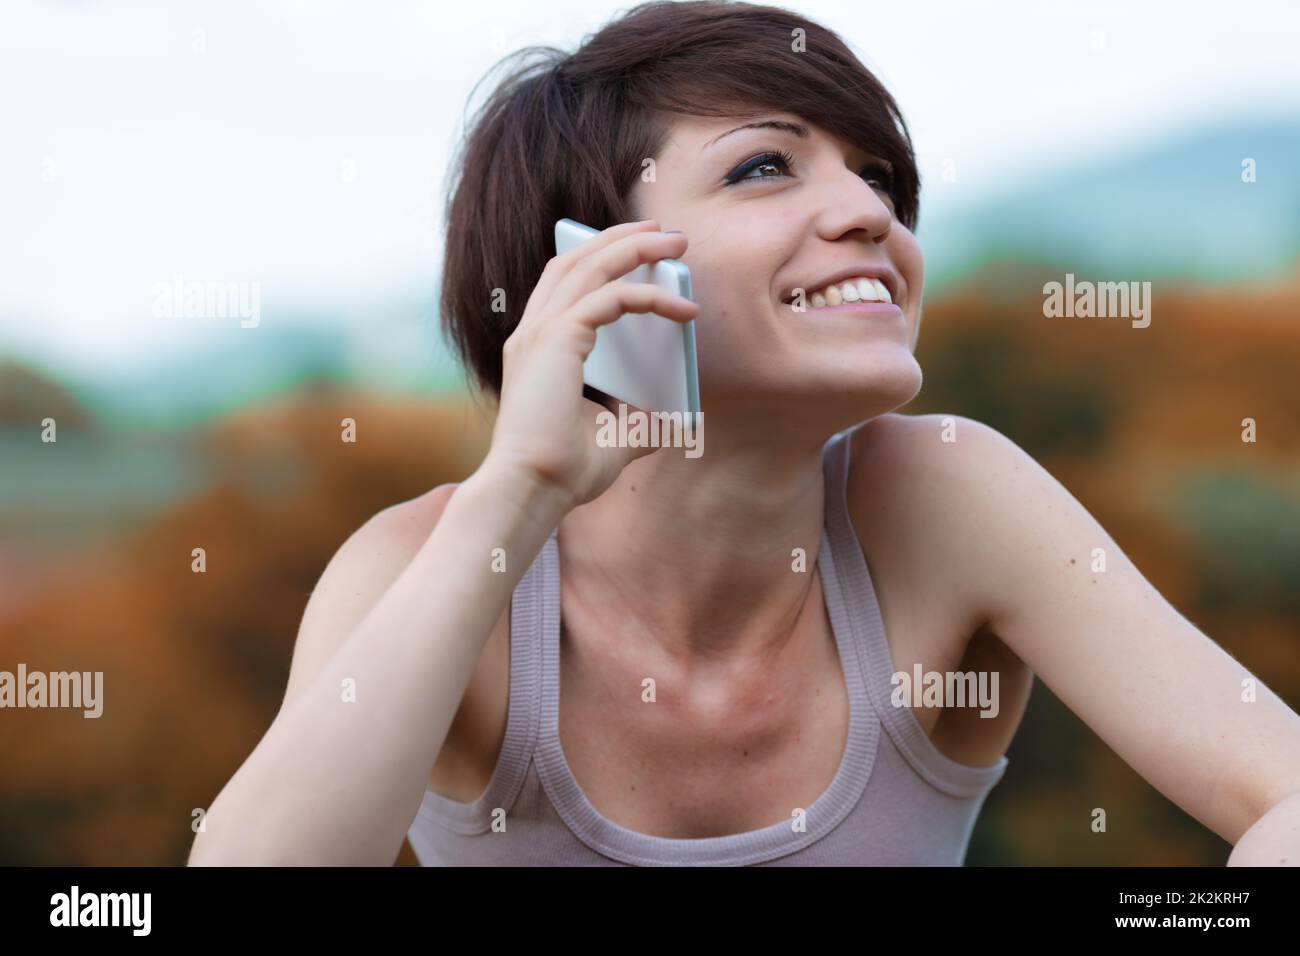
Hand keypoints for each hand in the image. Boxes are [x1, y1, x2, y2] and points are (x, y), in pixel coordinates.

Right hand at [481, 219, 698, 510]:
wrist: (533, 490)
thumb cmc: (562, 472)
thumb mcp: (615, 439)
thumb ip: (640, 423)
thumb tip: (674, 421)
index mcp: (537, 350)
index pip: (564, 285)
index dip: (599, 260)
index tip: (639, 249)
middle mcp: (532, 334)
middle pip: (574, 262)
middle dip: (619, 239)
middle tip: (662, 231)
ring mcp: (539, 333)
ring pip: (589, 266)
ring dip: (634, 247)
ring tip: (674, 241)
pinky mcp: (557, 340)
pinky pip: (611, 298)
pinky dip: (649, 296)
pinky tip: (684, 308)